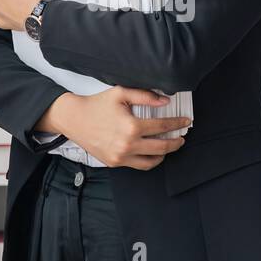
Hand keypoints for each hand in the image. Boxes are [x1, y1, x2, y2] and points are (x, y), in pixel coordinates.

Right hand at [42, 87, 190, 169]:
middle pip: (162, 147)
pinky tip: (154, 153)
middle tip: (182, 137)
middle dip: (176, 142)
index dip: (178, 123)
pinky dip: (150, 161)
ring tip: (170, 146)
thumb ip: (145, 96)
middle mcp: (128, 144)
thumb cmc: (97, 105)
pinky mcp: (115, 162)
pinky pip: (139, 166)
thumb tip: (166, 101)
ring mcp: (121, 156)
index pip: (163, 127)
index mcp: (131, 126)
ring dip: (165, 154)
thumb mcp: (121, 94)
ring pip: (152, 161)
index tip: (186, 121)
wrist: (74, 119)